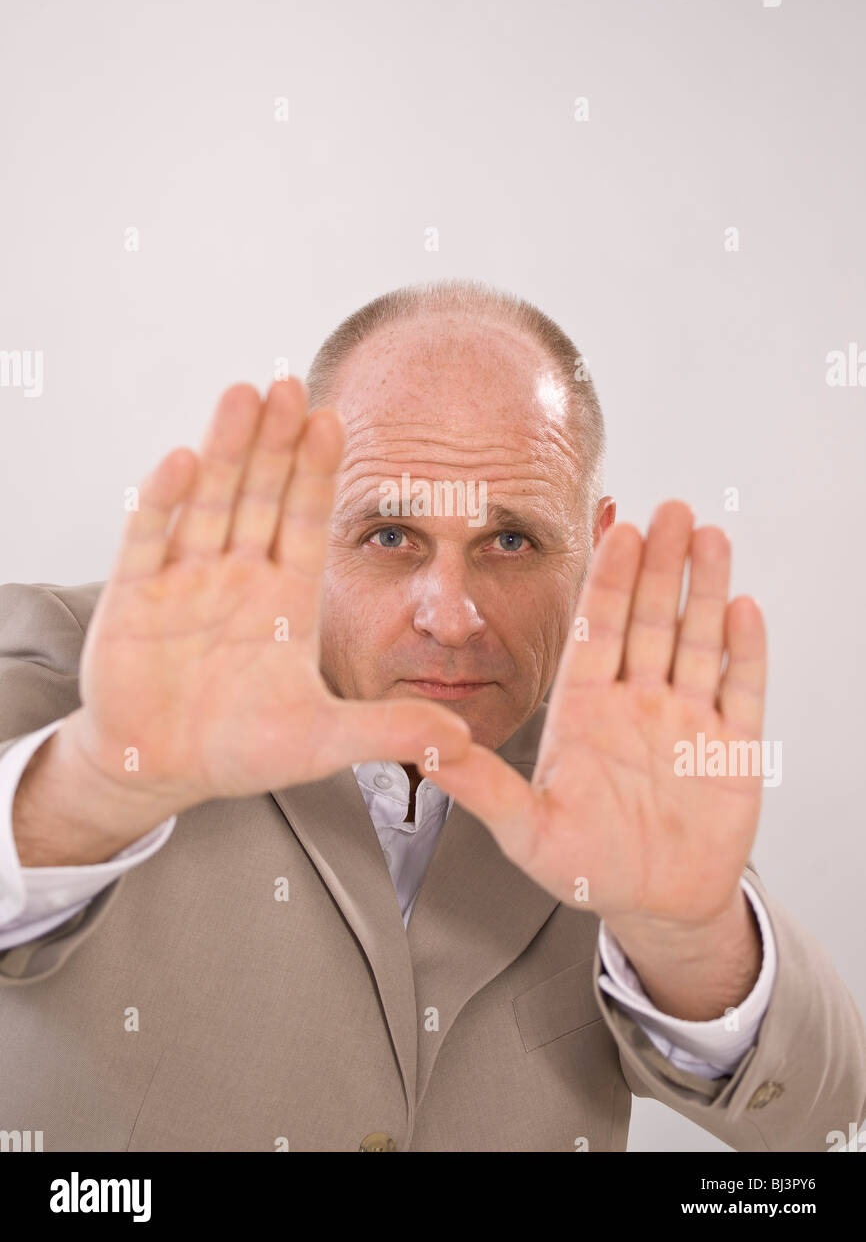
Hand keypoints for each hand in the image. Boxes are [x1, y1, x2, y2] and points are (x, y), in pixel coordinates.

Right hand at [69, 379, 470, 816]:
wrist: (163, 769)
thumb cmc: (242, 749)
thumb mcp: (322, 742)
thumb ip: (386, 731)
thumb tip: (460, 738)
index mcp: (286, 597)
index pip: (307, 520)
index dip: (318, 473)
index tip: (334, 420)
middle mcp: (238, 575)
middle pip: (260, 495)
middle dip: (276, 442)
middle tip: (291, 383)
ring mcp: (185, 580)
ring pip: (209, 501)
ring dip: (225, 450)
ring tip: (243, 395)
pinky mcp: (131, 598)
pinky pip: (148, 540)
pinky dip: (161, 501)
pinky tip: (180, 459)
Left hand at [432, 502, 766, 926]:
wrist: (654, 904)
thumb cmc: (586, 866)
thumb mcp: (526, 829)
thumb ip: (482, 787)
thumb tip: (423, 751)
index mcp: (585, 709)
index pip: (596, 630)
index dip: (607, 581)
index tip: (614, 530)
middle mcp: (636, 701)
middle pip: (649, 619)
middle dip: (659, 565)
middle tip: (670, 509)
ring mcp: (686, 719)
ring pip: (696, 640)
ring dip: (703, 589)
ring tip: (708, 536)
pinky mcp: (731, 747)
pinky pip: (741, 690)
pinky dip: (745, 651)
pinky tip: (742, 608)